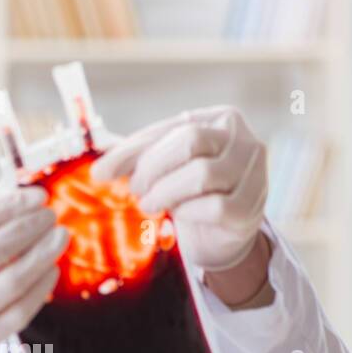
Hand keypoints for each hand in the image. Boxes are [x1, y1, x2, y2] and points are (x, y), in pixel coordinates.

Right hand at [0, 188, 66, 352]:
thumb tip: (6, 202)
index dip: (9, 205)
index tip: (36, 196)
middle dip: (30, 226)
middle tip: (52, 215)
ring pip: (12, 279)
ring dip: (42, 254)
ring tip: (60, 237)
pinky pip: (18, 313)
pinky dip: (39, 290)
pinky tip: (51, 272)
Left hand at [90, 106, 267, 271]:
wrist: (223, 233)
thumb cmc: (192, 192)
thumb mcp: (167, 166)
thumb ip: (138, 159)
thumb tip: (98, 171)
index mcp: (221, 119)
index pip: (172, 127)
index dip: (133, 149)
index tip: (100, 173)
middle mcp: (243, 139)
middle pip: (190, 141)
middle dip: (153, 168)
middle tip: (136, 189)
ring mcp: (253, 172)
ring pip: (202, 174)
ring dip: (166, 192)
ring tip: (151, 204)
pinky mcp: (251, 206)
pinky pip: (216, 206)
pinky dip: (189, 212)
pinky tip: (180, 215)